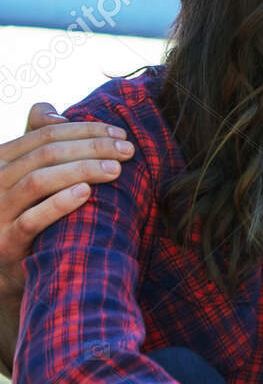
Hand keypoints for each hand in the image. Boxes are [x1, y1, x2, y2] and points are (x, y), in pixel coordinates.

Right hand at [0, 104, 135, 375]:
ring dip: (81, 170)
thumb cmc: (20, 218)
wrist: (2, 273)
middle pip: (44, 154)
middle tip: (128, 150)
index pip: (42, 135)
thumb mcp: (24, 180)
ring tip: (117, 169)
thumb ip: (35, 145)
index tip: (119, 132)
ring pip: (37, 181)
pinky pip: (31, 220)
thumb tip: (49, 110)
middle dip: (90, 147)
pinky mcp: (5, 245)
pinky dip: (59, 204)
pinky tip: (87, 194)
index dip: (83, 130)